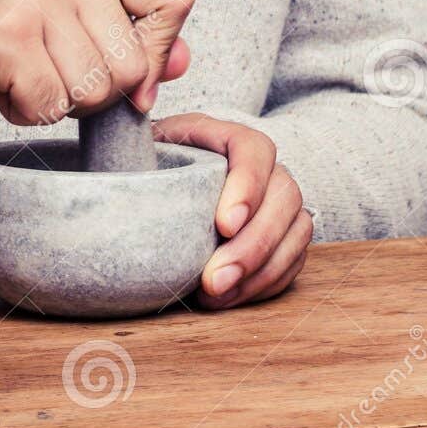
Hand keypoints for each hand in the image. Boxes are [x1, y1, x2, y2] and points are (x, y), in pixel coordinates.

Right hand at [0, 0, 194, 143]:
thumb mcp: (55, 18)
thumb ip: (120, 33)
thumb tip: (185, 60)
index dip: (159, 52)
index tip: (125, 76)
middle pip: (136, 62)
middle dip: (96, 92)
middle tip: (43, 74)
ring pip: (96, 89)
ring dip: (55, 101)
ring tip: (14, 74)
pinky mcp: (4, 32)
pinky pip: (50, 104)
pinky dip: (24, 112)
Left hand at [153, 113, 311, 308]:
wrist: (160, 186)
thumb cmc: (149, 166)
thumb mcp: (140, 146)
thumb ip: (136, 143)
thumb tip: (130, 129)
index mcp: (225, 136)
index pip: (255, 150)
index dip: (248, 186)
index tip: (223, 226)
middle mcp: (263, 165)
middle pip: (283, 197)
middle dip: (252, 245)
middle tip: (214, 280)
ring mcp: (279, 200)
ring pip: (296, 231)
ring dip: (259, 271)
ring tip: (217, 296)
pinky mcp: (285, 234)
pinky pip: (293, 260)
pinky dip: (265, 284)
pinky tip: (230, 298)